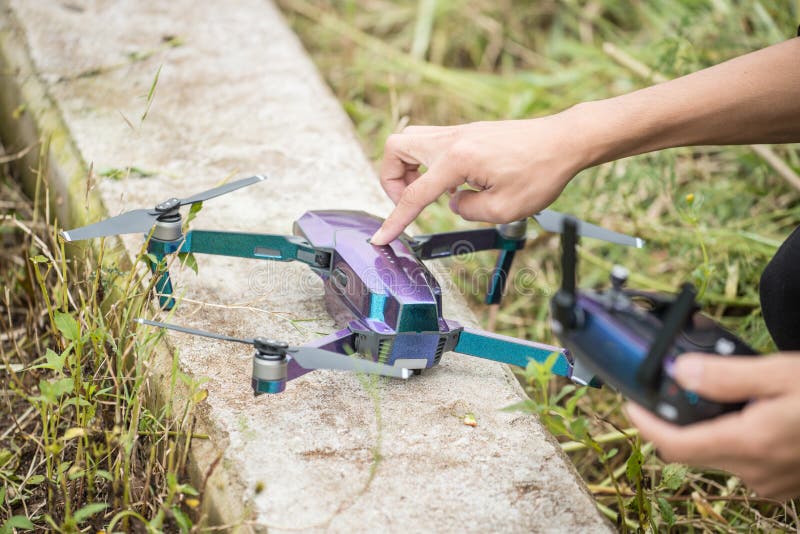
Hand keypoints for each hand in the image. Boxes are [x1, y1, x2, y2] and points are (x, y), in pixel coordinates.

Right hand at [371, 113, 591, 244]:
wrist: (565, 141)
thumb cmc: (541, 173)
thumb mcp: (504, 209)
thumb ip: (467, 210)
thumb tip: (453, 203)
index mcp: (457, 160)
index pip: (413, 195)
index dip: (394, 220)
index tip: (380, 239)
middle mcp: (452, 140)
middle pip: (395, 148)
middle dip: (391, 178)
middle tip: (409, 200)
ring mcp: (460, 132)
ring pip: (410, 140)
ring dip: (408, 168)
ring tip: (431, 193)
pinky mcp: (469, 132)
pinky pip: (431, 143)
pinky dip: (429, 163)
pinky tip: (454, 183)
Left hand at [626, 352, 799, 499]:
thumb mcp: (781, 374)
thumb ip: (727, 376)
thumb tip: (681, 371)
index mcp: (750, 444)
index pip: (676, 445)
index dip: (646, 425)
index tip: (631, 406)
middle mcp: (756, 471)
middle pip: (692, 450)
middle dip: (675, 423)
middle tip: (674, 390)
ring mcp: (769, 482)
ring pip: (716, 456)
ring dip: (707, 429)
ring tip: (716, 395)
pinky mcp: (782, 484)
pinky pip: (741, 462)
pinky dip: (733, 439)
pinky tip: (745, 414)